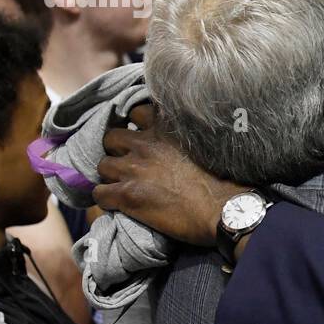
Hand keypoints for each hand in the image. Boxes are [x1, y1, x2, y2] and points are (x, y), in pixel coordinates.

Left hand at [94, 103, 245, 245]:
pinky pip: (99, 194)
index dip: (134, 126)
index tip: (140, 137)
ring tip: (123, 186)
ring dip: (111, 176)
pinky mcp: (127, 195)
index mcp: (166, 129)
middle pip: (111, 137)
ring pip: (102, 166)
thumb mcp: (206, 145)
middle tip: (128, 164)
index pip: (135, 113)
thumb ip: (186, 137)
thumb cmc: (223, 181)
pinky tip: (118, 205)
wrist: (224, 210)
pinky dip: (107, 199)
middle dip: (117, 150)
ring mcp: (133, 169)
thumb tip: (180, 143)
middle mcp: (146, 144)